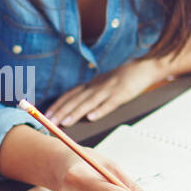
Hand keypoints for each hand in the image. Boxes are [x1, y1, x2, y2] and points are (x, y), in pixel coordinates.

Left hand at [44, 57, 167, 125]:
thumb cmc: (123, 78)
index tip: (45, 115)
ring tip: (64, 123)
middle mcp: (96, 86)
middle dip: (61, 112)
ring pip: (89, 102)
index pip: (70, 95)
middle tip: (48, 123)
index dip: (57, 105)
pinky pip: (109, 104)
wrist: (145, 67)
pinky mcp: (122, 94)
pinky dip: (100, 111)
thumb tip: (80, 111)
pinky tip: (91, 118)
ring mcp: (109, 90)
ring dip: (75, 113)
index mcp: (91, 85)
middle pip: (76, 100)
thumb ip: (92, 94)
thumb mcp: (104, 84)